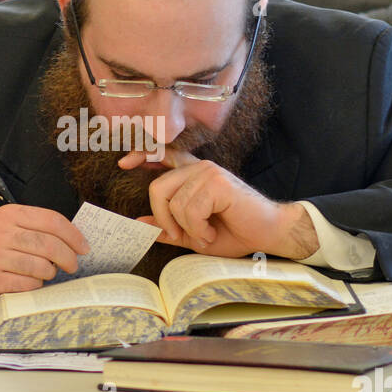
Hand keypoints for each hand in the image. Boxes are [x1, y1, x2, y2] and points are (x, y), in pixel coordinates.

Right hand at [0, 204, 90, 305]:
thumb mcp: (4, 224)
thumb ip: (33, 227)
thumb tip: (72, 240)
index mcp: (8, 215)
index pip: (51, 221)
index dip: (73, 235)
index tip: (83, 247)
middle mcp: (1, 233)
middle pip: (49, 245)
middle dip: (68, 257)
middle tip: (72, 265)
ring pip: (40, 266)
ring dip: (50, 272)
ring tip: (47, 273)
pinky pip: (27, 284)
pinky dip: (35, 285)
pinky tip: (31, 282)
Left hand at [118, 149, 318, 259]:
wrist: (267, 234)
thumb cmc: (235, 232)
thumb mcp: (194, 234)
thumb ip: (169, 228)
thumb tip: (139, 223)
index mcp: (192, 175)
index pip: (162, 155)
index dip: (142, 155)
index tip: (123, 163)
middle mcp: (199, 168)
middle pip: (157, 189)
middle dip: (164, 219)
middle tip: (182, 235)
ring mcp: (208, 172)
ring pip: (174, 204)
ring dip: (188, 229)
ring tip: (207, 233)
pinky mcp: (217, 182)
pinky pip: (190, 210)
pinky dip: (198, 229)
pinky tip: (213, 231)